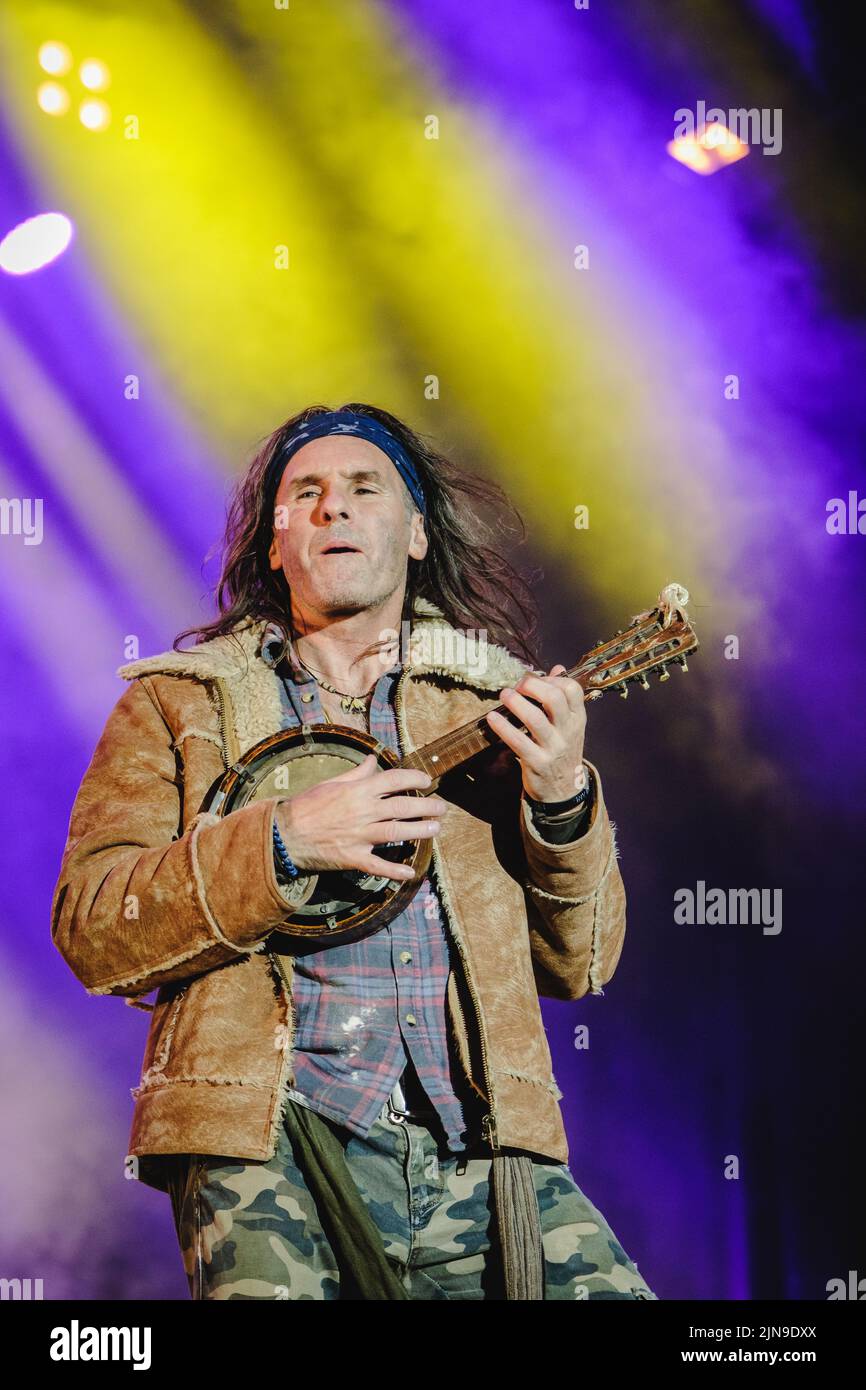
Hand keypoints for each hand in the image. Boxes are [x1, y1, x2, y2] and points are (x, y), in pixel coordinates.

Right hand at [275, 754, 446, 881]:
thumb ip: (356, 774)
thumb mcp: (331, 783)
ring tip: (436, 829)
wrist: (284, 834)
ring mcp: (359, 836)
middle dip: (426, 806)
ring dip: (420, 831)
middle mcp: (362, 811)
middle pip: (403, 807)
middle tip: (441, 808)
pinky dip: (394, 871)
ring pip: (397, 832)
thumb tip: (373, 761)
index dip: (414, 779)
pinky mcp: (352, 857)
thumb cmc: (307, 806)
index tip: (427, 781)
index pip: (394, 780)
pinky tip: (410, 872)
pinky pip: (377, 866)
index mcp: (357, 791)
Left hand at [483, 663, 586, 802]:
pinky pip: (518, 742)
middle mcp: (568, 731)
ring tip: (504, 695)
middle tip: (517, 685)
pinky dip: (503, 727)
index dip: (552, 679)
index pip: (572, 689)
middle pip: (554, 698)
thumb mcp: (569, 725)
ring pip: (535, 719)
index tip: (536, 680)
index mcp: (578, 718)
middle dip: (532, 686)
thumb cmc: (562, 751)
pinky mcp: (536, 763)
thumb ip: (564, 698)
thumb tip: (558, 668)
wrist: (563, 791)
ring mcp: (553, 748)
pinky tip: (492, 718)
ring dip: (516, 703)